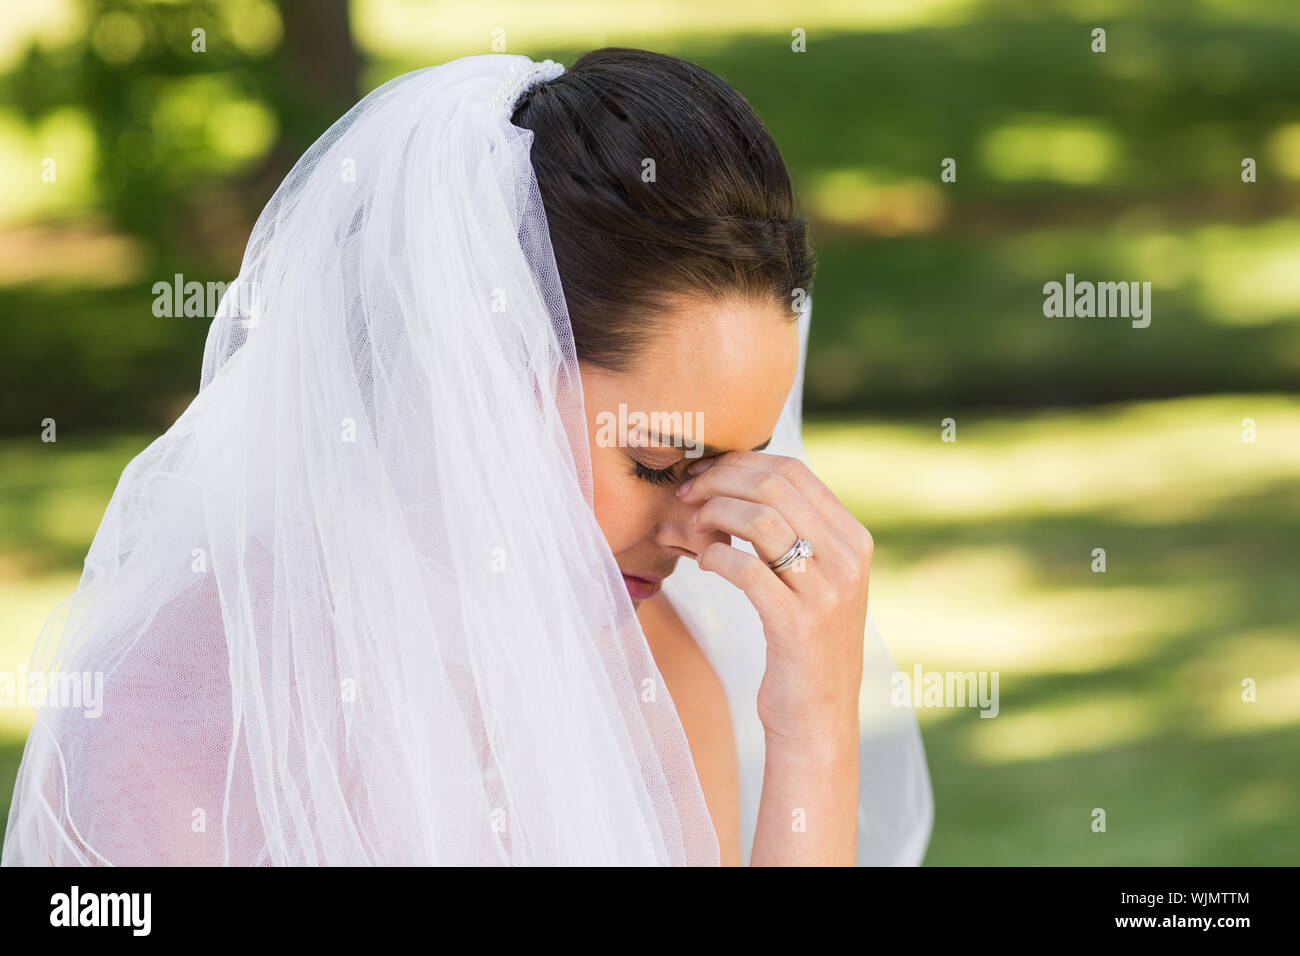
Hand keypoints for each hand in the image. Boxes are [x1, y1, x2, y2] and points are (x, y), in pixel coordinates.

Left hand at [676, 451, 871, 745]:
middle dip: (720, 481)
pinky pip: (745, 569)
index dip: (741, 463)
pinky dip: (714, 556)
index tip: (705, 475)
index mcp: (853, 539)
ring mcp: (826, 592)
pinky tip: (703, 563)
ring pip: (760, 519)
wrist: (818, 718)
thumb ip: (796, 532)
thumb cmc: (803, 645)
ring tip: (693, 530)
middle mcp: (848, 559)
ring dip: (713, 515)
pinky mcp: (797, 625)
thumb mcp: (815, 580)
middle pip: (775, 486)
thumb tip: (742, 480)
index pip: (794, 471)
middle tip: (687, 495)